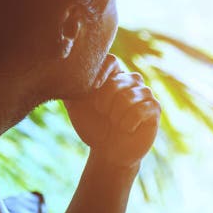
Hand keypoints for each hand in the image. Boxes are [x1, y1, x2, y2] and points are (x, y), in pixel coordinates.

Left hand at [64, 55, 160, 169]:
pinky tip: (126, 129)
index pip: (110, 61)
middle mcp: (131, 80)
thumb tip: (57, 70)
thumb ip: (68, 85)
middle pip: (117, 81)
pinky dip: (128, 123)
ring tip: (115, 123)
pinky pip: (140, 110)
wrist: (108, 152)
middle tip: (104, 115)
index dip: (100, 75)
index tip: (92, 91)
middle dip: (105, 103)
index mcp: (114, 74)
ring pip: (128, 97)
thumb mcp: (75, 105)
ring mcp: (145, 93)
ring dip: (116, 115)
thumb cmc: (93, 127)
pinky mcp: (154, 108)